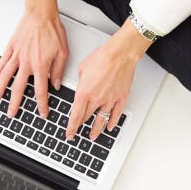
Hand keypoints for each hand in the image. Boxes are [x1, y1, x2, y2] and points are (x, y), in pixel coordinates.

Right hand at [0, 0, 68, 117]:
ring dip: (0, 90)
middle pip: (18, 88)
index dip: (42, 104)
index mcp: (40, 66)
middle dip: (15, 104)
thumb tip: (56, 84)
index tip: (42, 113)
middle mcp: (26, 63)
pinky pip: (2, 62)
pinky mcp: (11, 47)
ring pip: (5, 77)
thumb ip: (58, 70)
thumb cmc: (52, 29)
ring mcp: (17, 55)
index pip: (41, 91)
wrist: (41, 13)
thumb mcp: (63, 52)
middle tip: (11, 113)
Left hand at [66, 19, 151, 140]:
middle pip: (86, 118)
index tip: (69, 134)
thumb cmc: (102, 56)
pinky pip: (116, 114)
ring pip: (101, 120)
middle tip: (78, 132)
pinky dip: (112, 122)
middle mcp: (96, 99)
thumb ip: (80, 81)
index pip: (75, 116)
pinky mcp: (121, 98)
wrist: (120, 53)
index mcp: (84, 92)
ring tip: (93, 135)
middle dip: (80, 126)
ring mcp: (110, 100)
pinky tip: (109, 127)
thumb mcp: (82, 68)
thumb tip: (82, 85)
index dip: (71, 127)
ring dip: (96, 129)